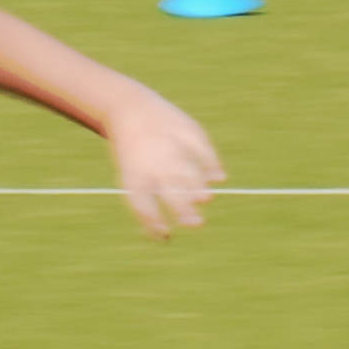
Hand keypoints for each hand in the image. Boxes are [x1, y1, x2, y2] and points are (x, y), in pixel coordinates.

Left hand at [104, 99, 224, 237]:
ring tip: (205, 198)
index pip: (144, 205)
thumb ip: (147, 210)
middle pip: (170, 191)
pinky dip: (212, 164)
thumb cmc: (135, 156)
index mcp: (136, 176)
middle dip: (183, 209)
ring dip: (198, 188)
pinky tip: (218, 177)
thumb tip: (165, 239)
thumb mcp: (132, 179)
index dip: (154, 222)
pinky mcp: (187, 130)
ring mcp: (171, 145)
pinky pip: (202, 150)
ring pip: (188, 172)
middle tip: (197, 223)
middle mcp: (154, 162)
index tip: (167, 235)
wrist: (131, 109)